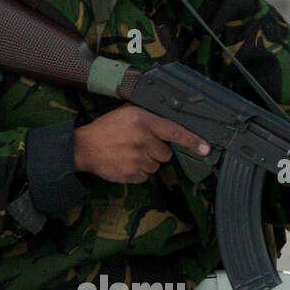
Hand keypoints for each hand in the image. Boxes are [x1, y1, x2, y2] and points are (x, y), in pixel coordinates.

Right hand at [73, 104, 210, 184]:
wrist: (83, 148)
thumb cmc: (105, 129)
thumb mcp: (125, 113)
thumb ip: (147, 115)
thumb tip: (169, 119)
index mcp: (142, 121)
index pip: (174, 131)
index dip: (192, 140)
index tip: (205, 148)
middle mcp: (142, 139)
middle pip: (166, 153)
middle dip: (156, 151)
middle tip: (139, 145)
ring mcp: (136, 159)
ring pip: (156, 166)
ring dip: (146, 162)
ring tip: (129, 153)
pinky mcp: (131, 174)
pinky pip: (145, 177)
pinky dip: (137, 172)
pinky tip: (125, 162)